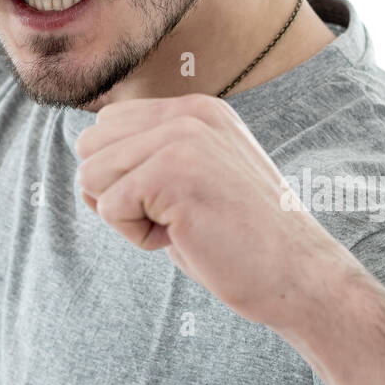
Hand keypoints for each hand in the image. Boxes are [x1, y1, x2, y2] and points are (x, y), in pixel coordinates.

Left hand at [74, 93, 342, 328]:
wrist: (301, 275)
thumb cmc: (242, 239)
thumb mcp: (196, 177)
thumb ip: (149, 157)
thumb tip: (84, 168)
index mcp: (195, 109)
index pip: (107, 124)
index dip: (121, 173)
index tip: (171, 200)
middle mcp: (187, 113)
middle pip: (90, 146)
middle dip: (115, 191)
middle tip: (173, 215)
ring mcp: (181, 138)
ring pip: (91, 176)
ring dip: (126, 216)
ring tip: (181, 225)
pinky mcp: (172, 173)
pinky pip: (109, 207)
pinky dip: (137, 237)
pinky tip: (184, 238)